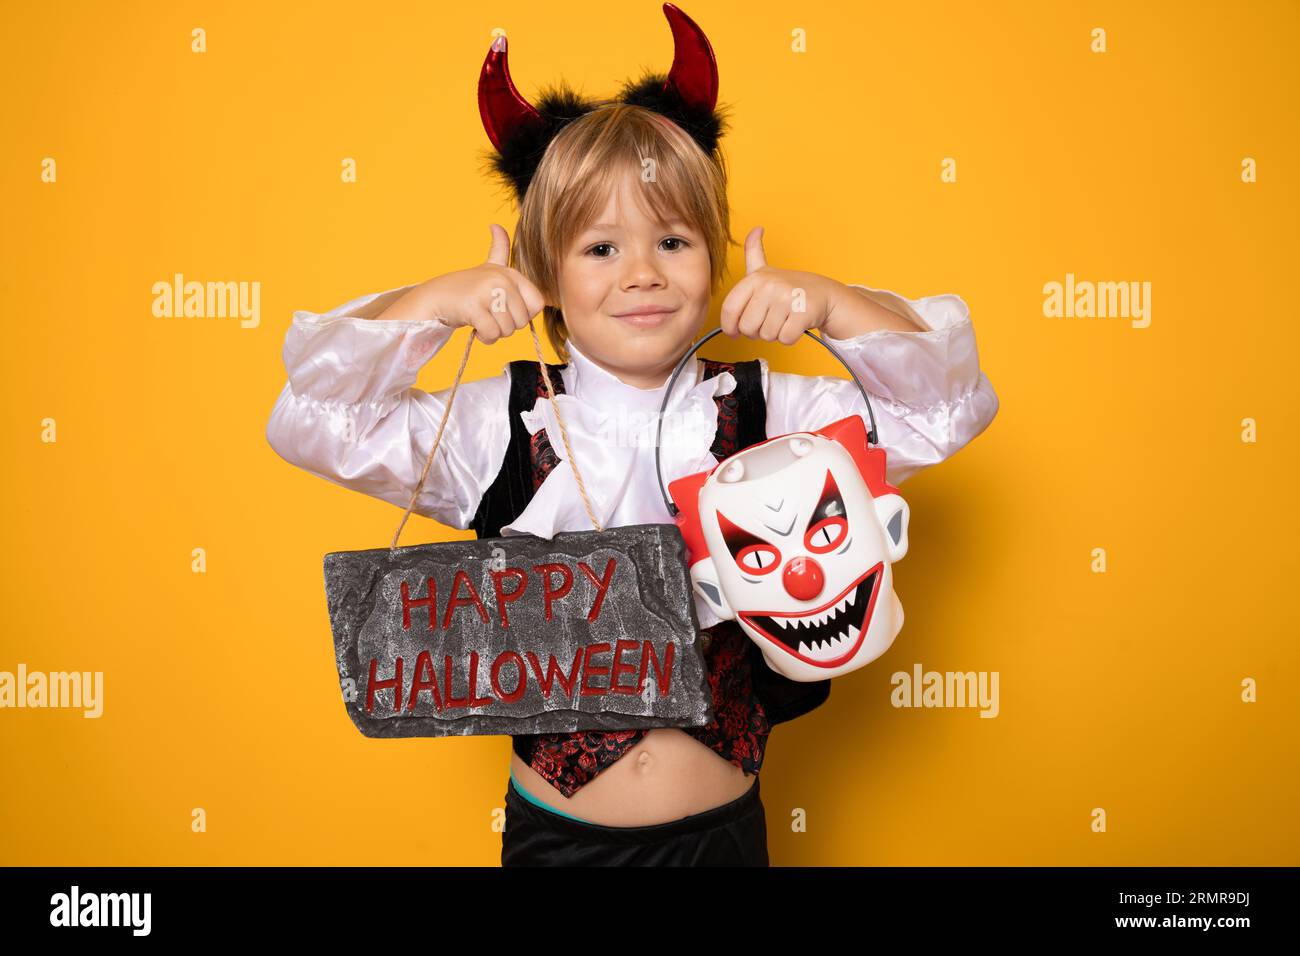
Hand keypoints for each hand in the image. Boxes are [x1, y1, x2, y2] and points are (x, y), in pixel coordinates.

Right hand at [374, 224, 546, 343]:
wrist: (434, 298)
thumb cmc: (466, 288)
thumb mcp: (488, 267)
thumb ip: (499, 249)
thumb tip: (496, 226)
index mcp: (510, 272)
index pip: (538, 303)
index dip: (523, 314)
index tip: (505, 309)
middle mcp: (502, 278)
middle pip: (522, 320)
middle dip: (506, 326)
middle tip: (488, 316)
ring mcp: (487, 291)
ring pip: (508, 329)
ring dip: (494, 333)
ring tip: (480, 320)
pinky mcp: (473, 306)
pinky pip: (492, 333)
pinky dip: (484, 337)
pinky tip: (475, 327)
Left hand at [718, 227, 843, 345]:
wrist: (824, 293)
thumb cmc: (790, 286)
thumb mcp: (766, 269)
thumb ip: (754, 251)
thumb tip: (755, 229)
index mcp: (755, 278)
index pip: (729, 309)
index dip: (729, 326)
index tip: (733, 332)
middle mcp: (769, 286)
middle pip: (747, 327)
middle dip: (756, 331)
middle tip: (768, 321)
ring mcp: (787, 299)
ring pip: (766, 335)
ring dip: (775, 334)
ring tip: (783, 319)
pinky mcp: (802, 314)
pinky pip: (785, 339)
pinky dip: (790, 337)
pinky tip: (794, 324)